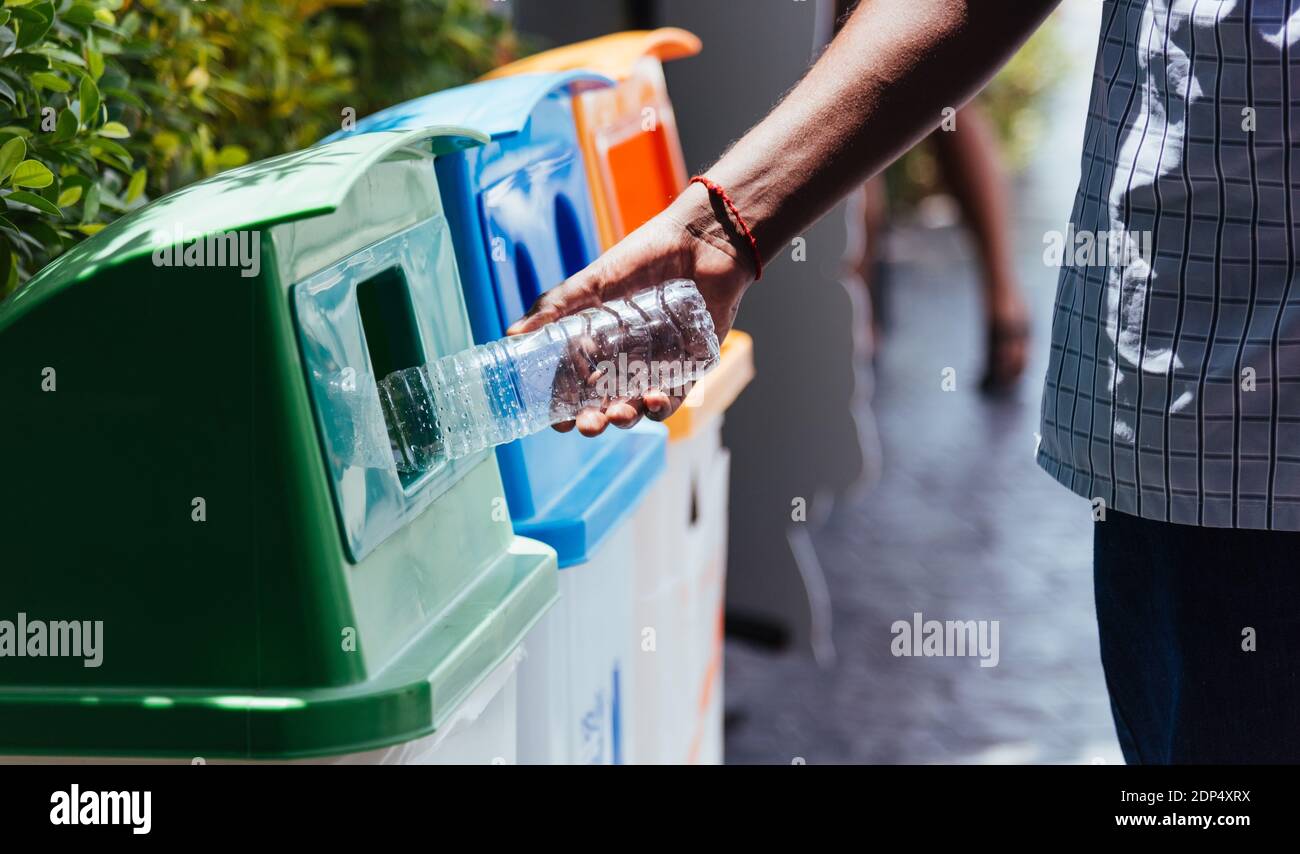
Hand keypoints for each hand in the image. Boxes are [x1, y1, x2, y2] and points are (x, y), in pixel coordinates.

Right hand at [507, 181, 755, 435]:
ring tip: (619, 414)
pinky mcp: (690, 366)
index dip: (564, 407)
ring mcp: (658, 366)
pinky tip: (654, 399)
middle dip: (594, 420)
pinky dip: (663, 406)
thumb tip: (512, 333)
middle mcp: (625, 360)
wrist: (702, 240)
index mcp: (597, 344)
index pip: (574, 386)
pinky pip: (676, 398)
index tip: (557, 422)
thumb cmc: (645, 256)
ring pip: (638, 406)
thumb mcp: (593, 282)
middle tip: (588, 425)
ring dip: (627, 418)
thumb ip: (555, 307)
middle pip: (604, 403)